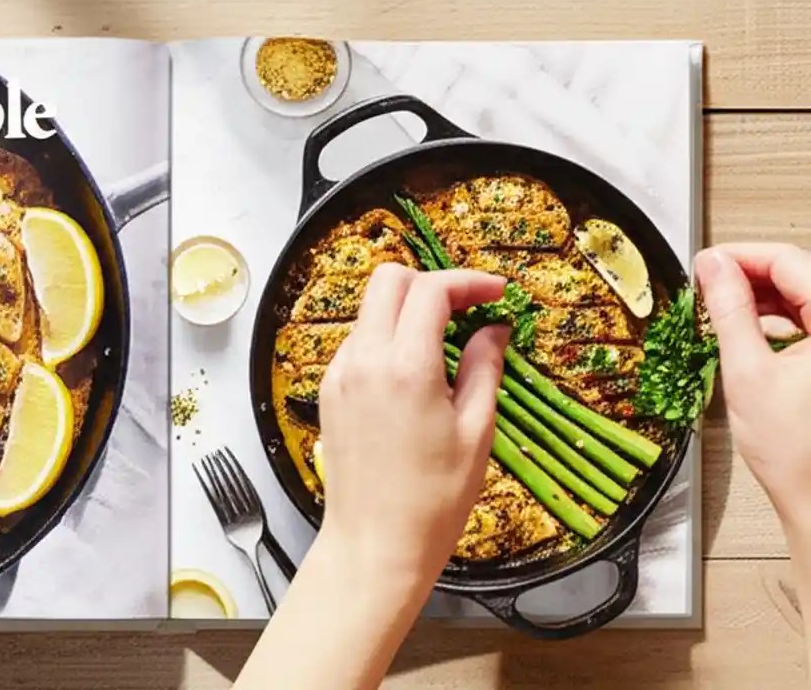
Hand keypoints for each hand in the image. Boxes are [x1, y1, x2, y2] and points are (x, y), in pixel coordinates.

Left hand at [316, 264, 509, 587]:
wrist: (374, 545)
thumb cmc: (432, 500)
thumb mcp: (476, 432)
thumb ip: (485, 368)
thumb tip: (493, 327)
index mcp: (405, 367)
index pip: (430, 290)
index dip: (468, 282)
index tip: (496, 293)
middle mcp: (363, 360)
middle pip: (388, 280)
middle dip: (431, 284)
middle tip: (468, 308)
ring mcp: (340, 374)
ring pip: (370, 310)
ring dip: (407, 311)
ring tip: (446, 344)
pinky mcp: (329, 392)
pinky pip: (358, 343)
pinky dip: (386, 339)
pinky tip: (415, 371)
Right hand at [696, 243, 810, 533]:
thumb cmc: (797, 452)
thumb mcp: (749, 372)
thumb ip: (729, 311)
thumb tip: (712, 268)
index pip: (789, 260)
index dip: (741, 256)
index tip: (705, 263)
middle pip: (800, 273)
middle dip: (750, 276)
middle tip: (707, 287)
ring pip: (805, 294)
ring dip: (764, 297)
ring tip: (723, 312)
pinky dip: (780, 319)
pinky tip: (752, 333)